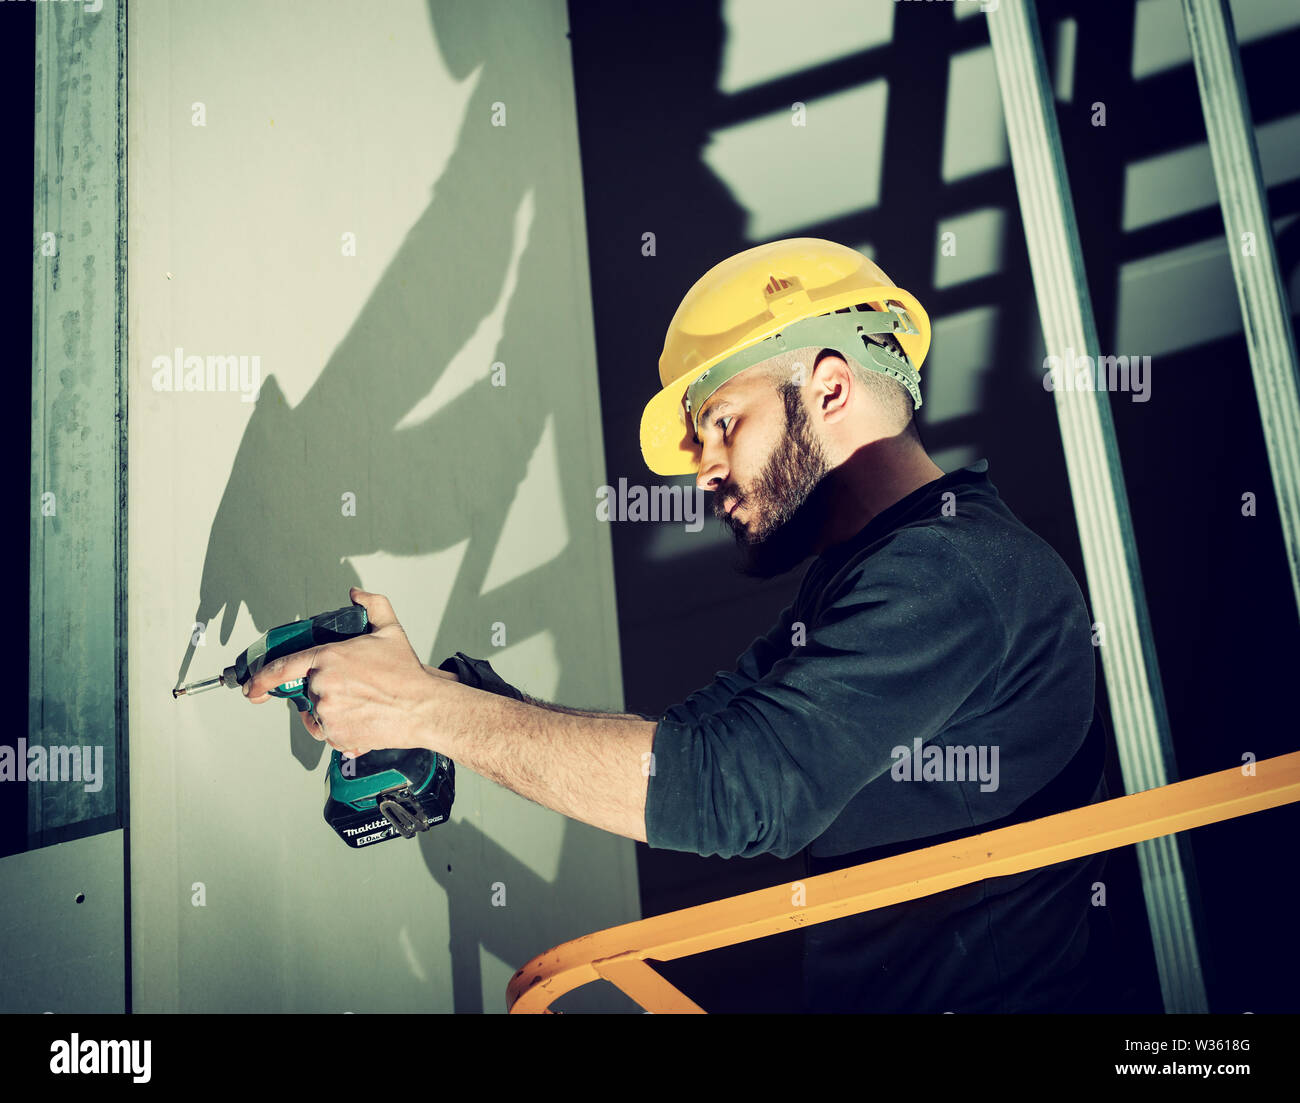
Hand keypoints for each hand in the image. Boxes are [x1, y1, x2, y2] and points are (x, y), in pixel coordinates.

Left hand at [243, 587, 445, 757]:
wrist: (423, 708)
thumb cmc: (406, 673)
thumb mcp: (391, 630)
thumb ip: (372, 605)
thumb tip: (355, 594)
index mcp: (328, 658)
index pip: (282, 668)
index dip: (261, 679)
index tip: (252, 688)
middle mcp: (322, 686)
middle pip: (307, 693)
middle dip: (322, 693)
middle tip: (350, 691)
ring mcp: (328, 713)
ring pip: (317, 715)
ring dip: (330, 712)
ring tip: (359, 705)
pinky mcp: (337, 735)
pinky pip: (329, 734)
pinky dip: (340, 729)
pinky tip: (362, 719)